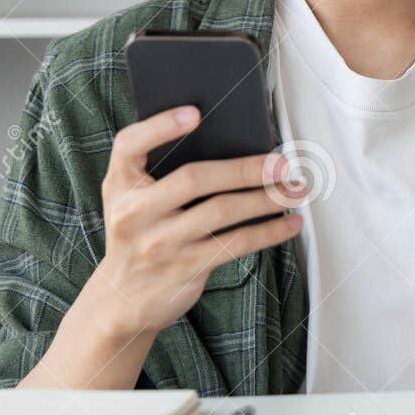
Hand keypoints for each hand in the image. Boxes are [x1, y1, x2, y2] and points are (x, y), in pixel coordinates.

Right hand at [85, 104, 304, 341]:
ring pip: (222, 211)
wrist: (121, 301)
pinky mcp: (184, 268)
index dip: (160, 126)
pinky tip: (288, 223)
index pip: (129, 145)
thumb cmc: (137, 235)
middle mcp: (134, 212)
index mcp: (119, 184)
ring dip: (266, 198)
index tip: (195, 113)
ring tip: (294, 189)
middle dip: (245, 168)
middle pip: (195, 178)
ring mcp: (159, 242)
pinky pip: (235, 243)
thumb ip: (158, 172)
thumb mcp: (130, 200)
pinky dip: (268, 232)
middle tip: (282, 163)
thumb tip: (230, 144)